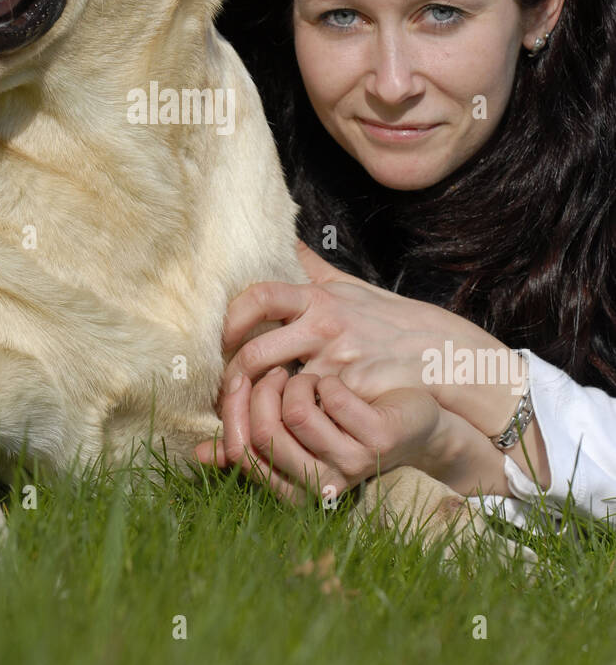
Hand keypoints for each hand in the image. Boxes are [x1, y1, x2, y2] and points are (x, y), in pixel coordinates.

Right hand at [193, 367, 444, 502]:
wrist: (415, 422)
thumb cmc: (347, 426)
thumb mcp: (299, 437)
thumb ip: (252, 442)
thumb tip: (200, 454)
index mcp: (295, 487)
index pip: (242, 454)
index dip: (233, 411)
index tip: (240, 380)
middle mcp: (321, 484)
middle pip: (263, 433)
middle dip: (261, 390)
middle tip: (276, 370)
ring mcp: (352, 464)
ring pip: (296, 414)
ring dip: (296, 383)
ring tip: (306, 374)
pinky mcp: (378, 439)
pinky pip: (333, 399)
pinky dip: (327, 381)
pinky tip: (335, 381)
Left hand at [220, 239, 524, 411]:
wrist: (443, 354)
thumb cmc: (390, 321)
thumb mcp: (351, 286)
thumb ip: (311, 267)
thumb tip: (284, 238)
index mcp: (320, 299)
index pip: (259, 296)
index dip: (230, 318)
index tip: (220, 337)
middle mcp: (325, 329)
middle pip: (256, 353)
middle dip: (231, 375)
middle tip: (221, 388)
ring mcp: (338, 366)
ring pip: (276, 390)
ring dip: (255, 403)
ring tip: (243, 411)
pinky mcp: (352, 397)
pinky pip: (307, 412)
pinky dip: (289, 420)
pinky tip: (281, 426)